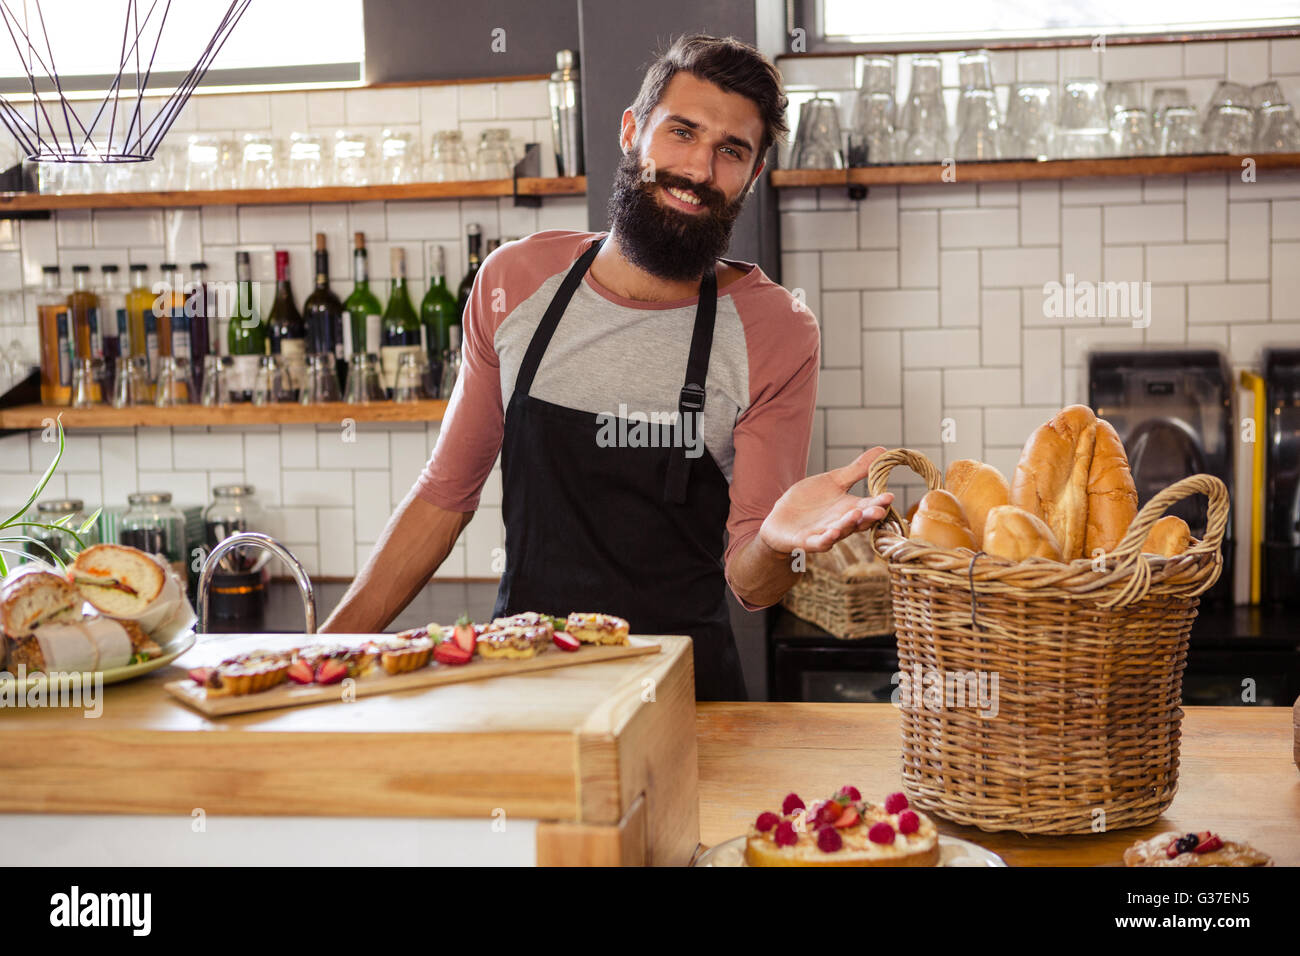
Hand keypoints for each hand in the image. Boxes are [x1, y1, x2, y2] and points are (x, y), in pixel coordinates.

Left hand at [758, 447, 894, 554]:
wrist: (781, 520)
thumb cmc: (810, 501)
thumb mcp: (833, 481)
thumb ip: (857, 470)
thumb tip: (883, 450)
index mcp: (849, 509)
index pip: (869, 506)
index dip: (879, 503)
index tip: (890, 495)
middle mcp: (841, 523)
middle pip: (859, 522)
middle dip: (870, 516)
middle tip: (880, 509)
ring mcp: (825, 533)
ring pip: (841, 531)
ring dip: (849, 524)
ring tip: (857, 513)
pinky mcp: (807, 541)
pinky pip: (819, 542)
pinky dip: (827, 539)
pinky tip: (832, 531)